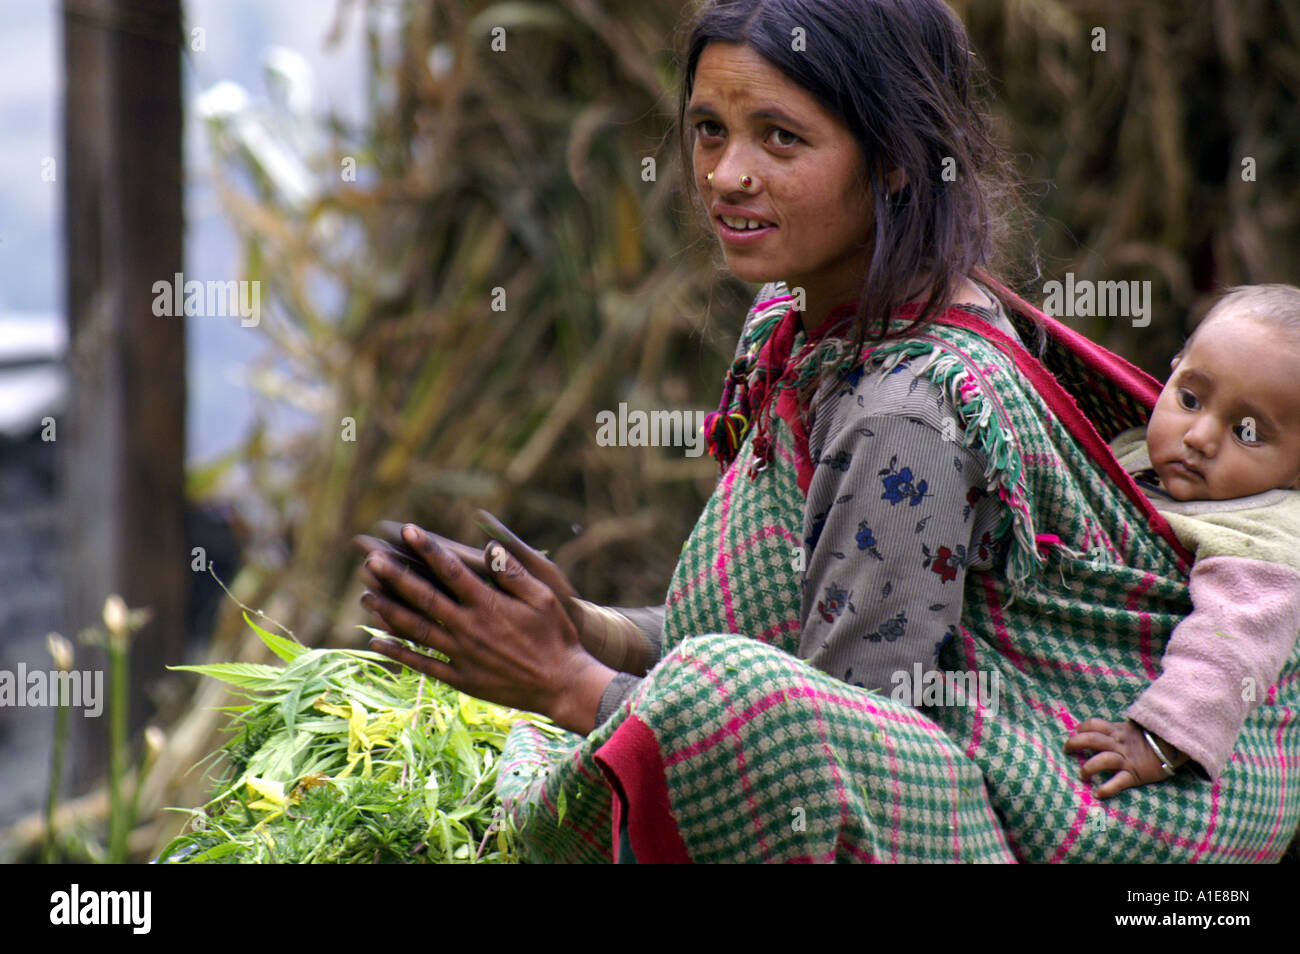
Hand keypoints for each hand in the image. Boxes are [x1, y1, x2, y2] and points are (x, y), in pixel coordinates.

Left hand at [355, 510, 653, 674]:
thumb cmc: (557, 636)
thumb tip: (488, 547)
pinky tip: (377, 640)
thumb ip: (513, 573)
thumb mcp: (544, 598)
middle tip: (372, 560)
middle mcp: (470, 627)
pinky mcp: (461, 678)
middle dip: (396, 577)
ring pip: (417, 630)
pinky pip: (423, 663)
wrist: (562, 685)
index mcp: (489, 604)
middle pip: (424, 598)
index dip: (428, 549)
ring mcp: (462, 654)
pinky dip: (399, 652)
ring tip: (366, 594)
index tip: (408, 531)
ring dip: (389, 611)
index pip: (451, 570)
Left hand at [1063, 718, 1188, 797]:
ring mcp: (1127, 758)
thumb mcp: (1135, 729)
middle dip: (1075, 743)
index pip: (1095, 724)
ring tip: (1082, 774)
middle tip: (1066, 750)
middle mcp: (1120, 743)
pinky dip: (1107, 788)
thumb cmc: (1154, 739)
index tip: (1076, 733)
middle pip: (1092, 739)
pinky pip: (1119, 781)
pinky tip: (1098, 794)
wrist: (1178, 746)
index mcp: (1119, 731)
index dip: (1082, 728)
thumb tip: (1104, 727)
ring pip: (1103, 759)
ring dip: (1088, 767)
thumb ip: (1120, 728)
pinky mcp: (1135, 773)